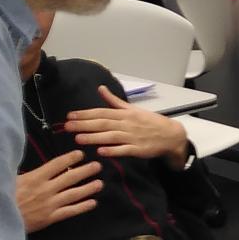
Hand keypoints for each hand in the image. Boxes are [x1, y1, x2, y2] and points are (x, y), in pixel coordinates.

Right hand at [16, 150, 102, 231]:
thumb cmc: (1, 198)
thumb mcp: (10, 180)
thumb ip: (25, 173)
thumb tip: (33, 164)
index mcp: (35, 177)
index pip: (57, 164)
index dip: (70, 158)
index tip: (80, 154)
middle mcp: (45, 189)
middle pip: (70, 177)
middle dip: (85, 170)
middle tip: (97, 165)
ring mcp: (49, 204)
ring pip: (73, 194)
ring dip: (88, 188)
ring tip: (99, 183)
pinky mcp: (50, 218)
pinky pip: (70, 211)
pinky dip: (82, 207)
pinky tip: (93, 203)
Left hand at [64, 86, 191, 162]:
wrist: (171, 135)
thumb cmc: (150, 121)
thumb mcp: (132, 109)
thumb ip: (114, 101)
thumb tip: (100, 88)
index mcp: (125, 113)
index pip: (102, 112)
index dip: (85, 114)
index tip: (70, 115)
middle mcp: (127, 123)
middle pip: (103, 123)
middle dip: (84, 124)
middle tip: (67, 126)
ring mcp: (132, 136)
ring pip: (111, 136)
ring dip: (94, 137)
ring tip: (78, 139)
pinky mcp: (138, 149)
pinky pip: (124, 149)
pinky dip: (113, 150)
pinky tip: (101, 151)